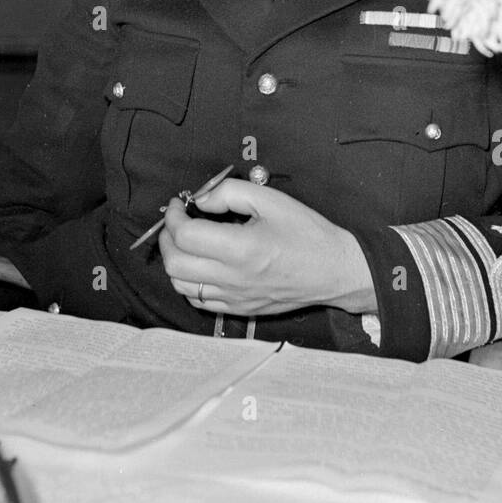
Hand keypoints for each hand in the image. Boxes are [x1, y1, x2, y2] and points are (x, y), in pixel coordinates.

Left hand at [158, 178, 376, 316]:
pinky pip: (199, 302)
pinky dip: (189, 283)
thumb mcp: (271, 199)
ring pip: (181, 287)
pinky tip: (201, 266)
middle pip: (175, 264)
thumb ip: (230, 192)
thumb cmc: (307, 233)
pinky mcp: (240, 309)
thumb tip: (200, 200)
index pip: (185, 236)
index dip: (173, 216)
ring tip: (186, 243)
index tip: (180, 204)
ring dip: (175, 261)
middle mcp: (233, 278)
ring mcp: (235, 298)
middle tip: (177, 221)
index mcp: (241, 249)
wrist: (334, 270)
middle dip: (167, 238)